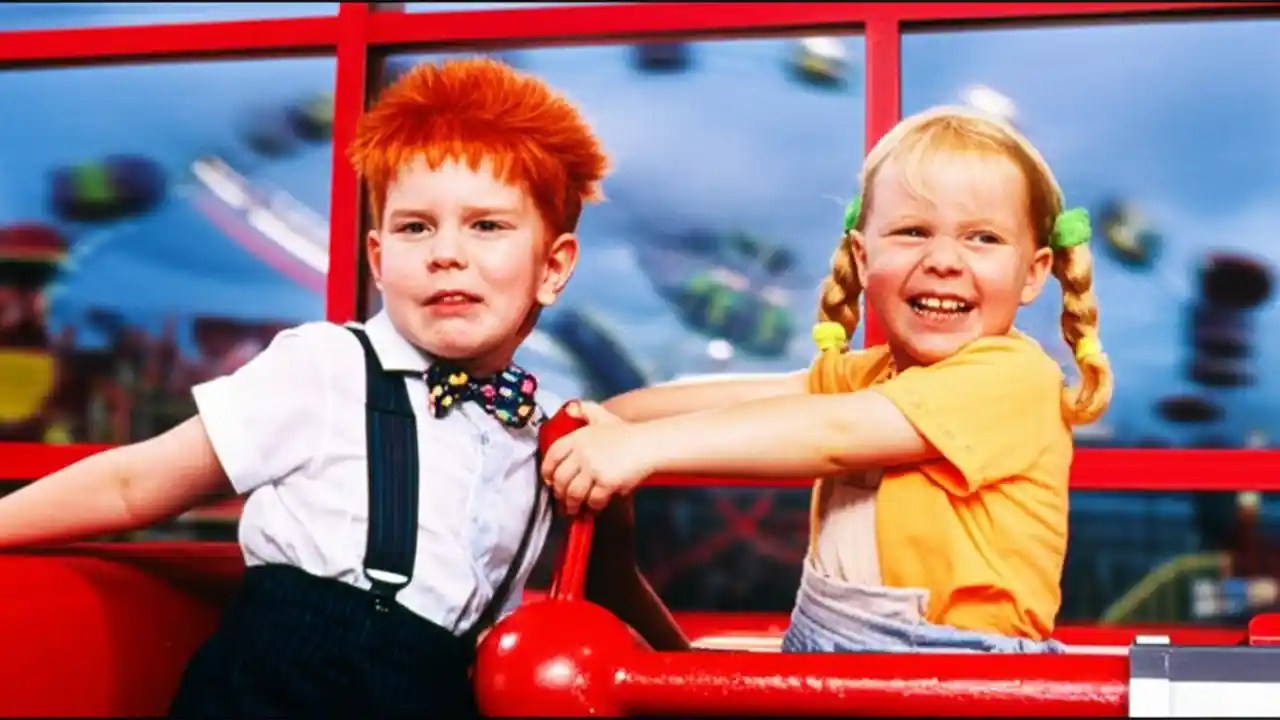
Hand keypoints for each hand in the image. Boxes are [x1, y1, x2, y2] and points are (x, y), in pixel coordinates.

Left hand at [541, 401, 653, 515]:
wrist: (648, 444)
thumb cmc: (627, 433)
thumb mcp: (603, 416)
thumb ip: (585, 410)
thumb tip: (570, 408)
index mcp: (578, 437)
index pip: (553, 455)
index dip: (547, 470)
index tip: (549, 480)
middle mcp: (582, 453)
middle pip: (561, 478)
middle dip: (560, 492)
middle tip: (562, 499)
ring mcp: (594, 468)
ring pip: (574, 492)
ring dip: (572, 504)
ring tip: (574, 509)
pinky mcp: (607, 482)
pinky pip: (594, 499)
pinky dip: (593, 506)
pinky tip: (595, 506)